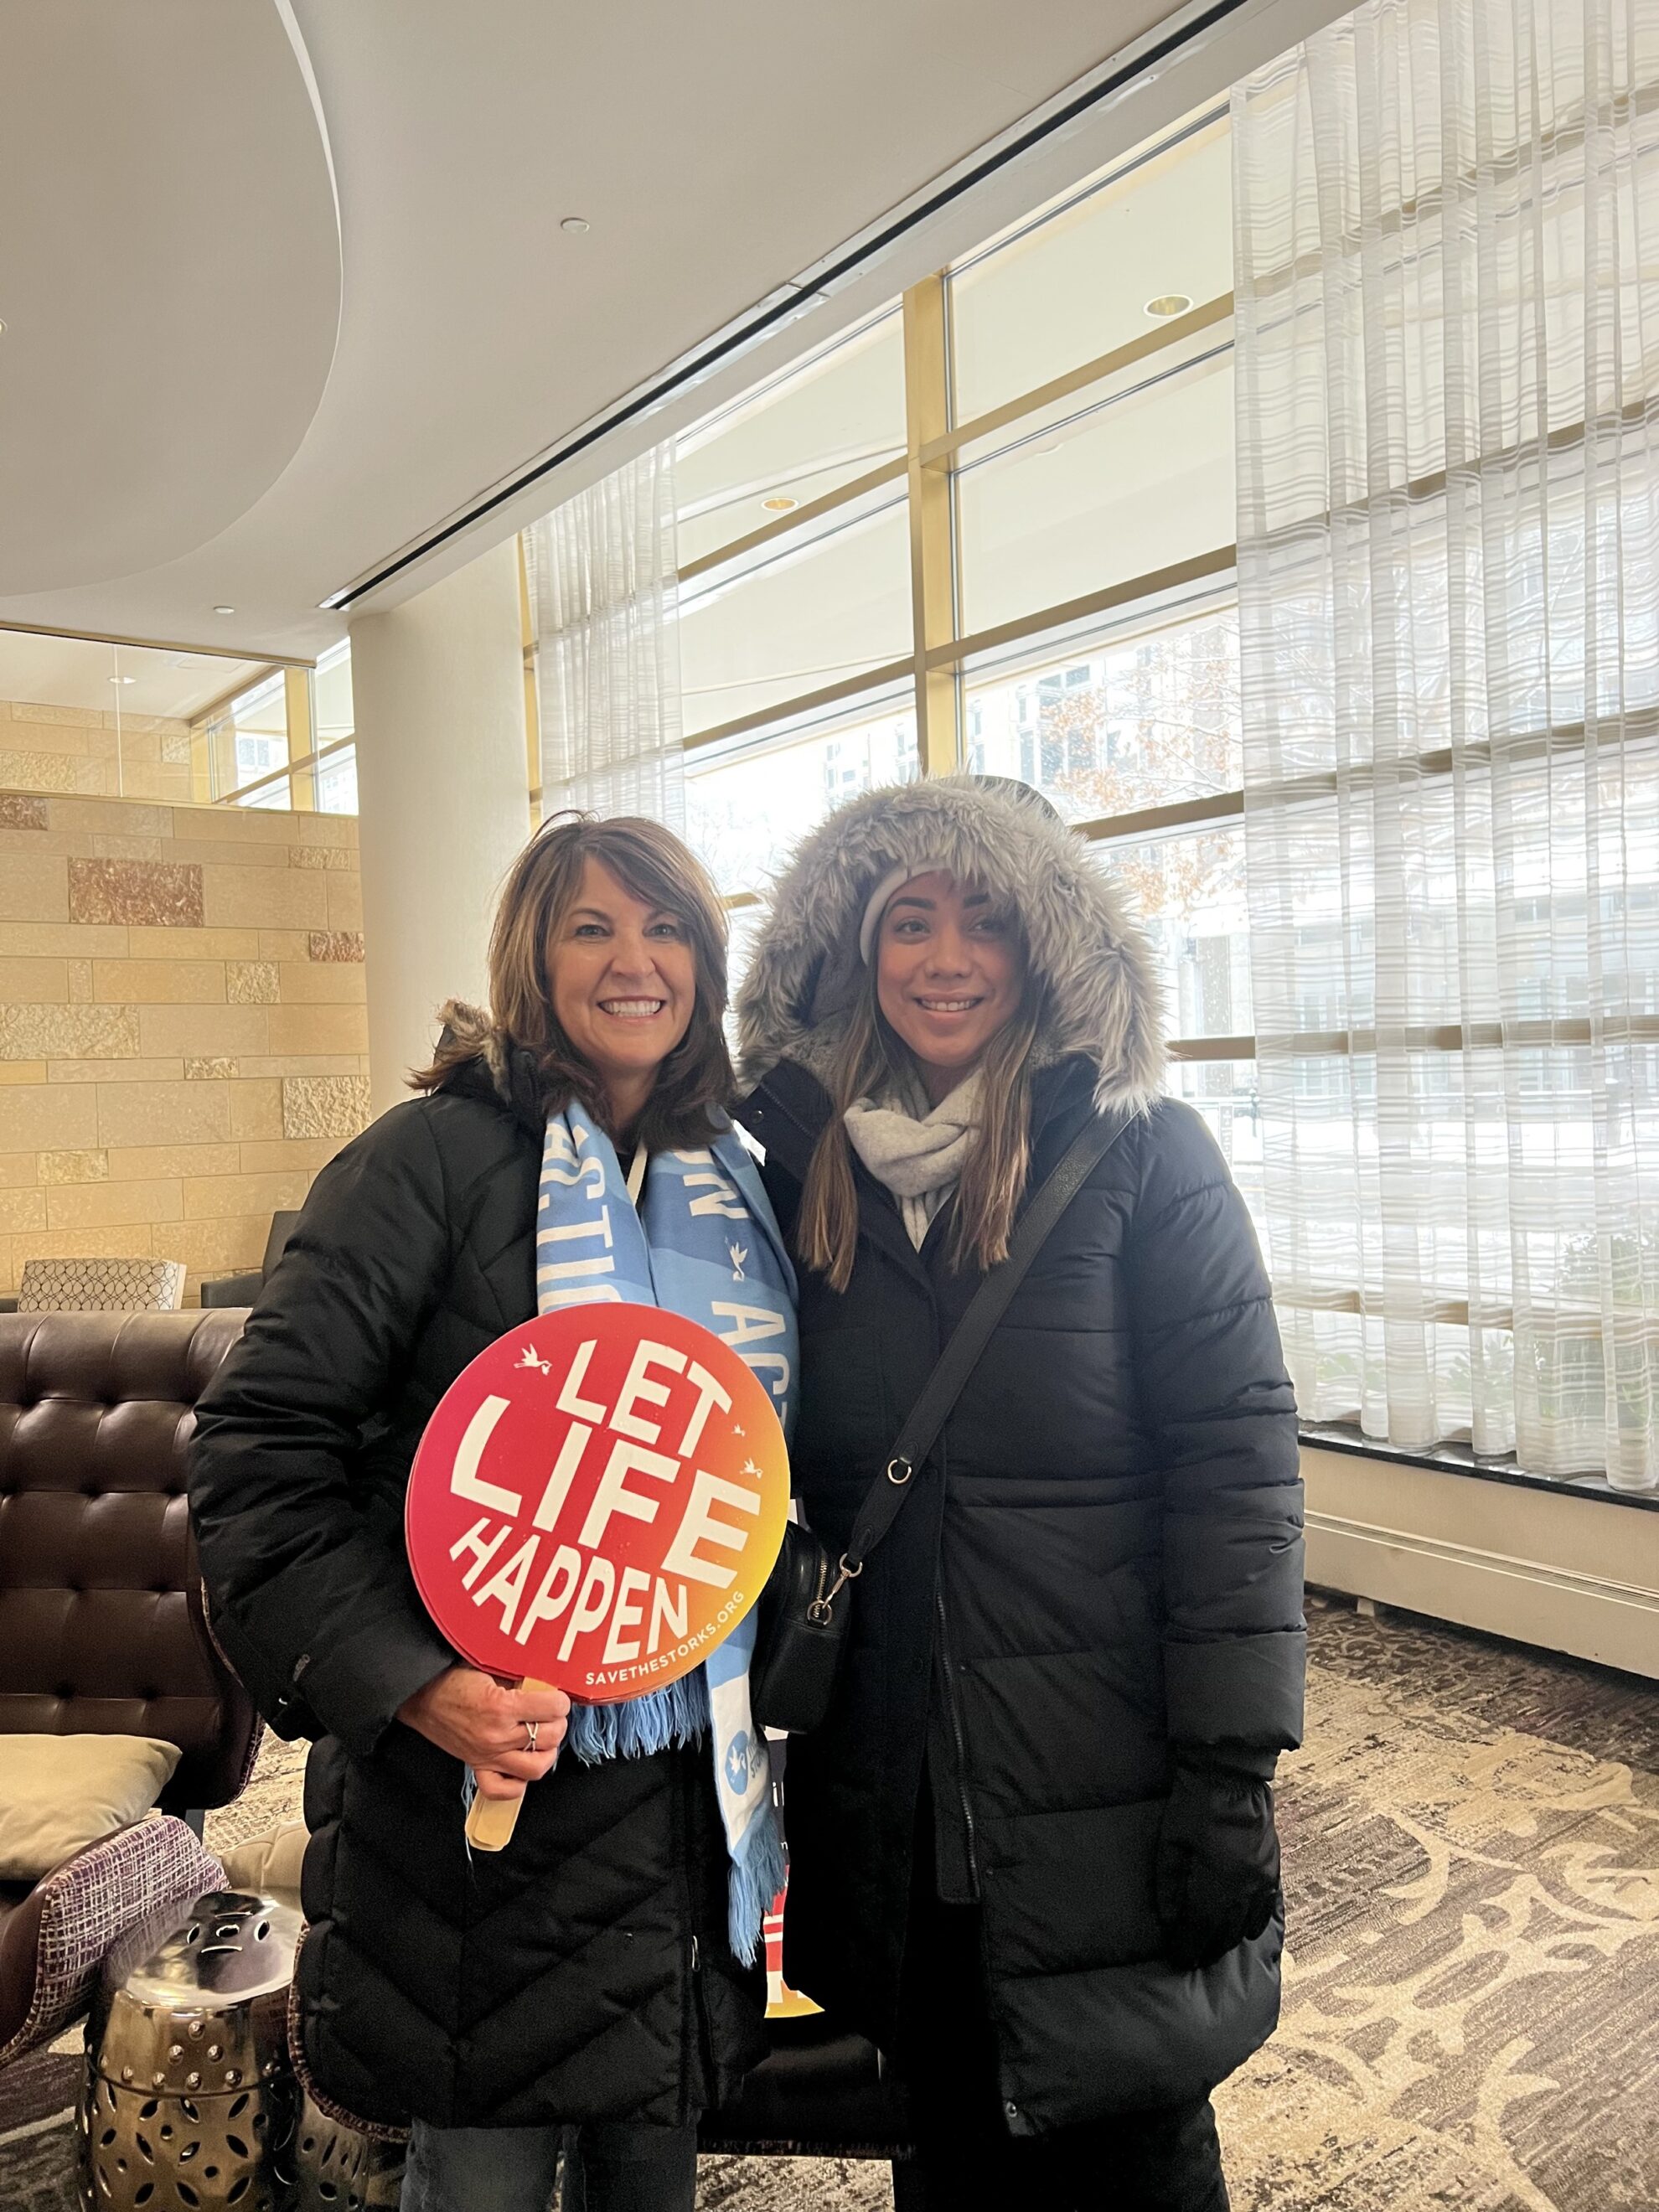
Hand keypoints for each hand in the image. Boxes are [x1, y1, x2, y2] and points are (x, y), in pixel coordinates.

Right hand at [397, 1668, 569, 1800]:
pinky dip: (517, 1784)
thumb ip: (519, 1676)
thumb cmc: (452, 1679)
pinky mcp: (477, 1766)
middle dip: (558, 1722)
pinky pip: (502, 1789)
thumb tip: (546, 1683)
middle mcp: (497, 1736)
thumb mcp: (490, 1666)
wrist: (421, 1696)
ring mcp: (488, 1755)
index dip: (561, 1700)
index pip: (552, 1709)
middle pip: (550, 1737)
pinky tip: (523, 1764)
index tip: (558, 1696)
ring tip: (545, 1737)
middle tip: (553, 1712)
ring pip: (535, 1768)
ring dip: (547, 1752)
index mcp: (501, 1707)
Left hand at [1154, 1760, 1279, 1971]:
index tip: (1179, 1960)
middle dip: (1208, 1949)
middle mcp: (1244, 1887)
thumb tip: (1170, 1921)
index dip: (1189, 1948)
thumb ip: (1169, 1885)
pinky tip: (1241, 1927)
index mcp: (1217, 1881)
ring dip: (1229, 1939)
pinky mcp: (1273, 1869)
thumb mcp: (1171, 1843)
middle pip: (1226, 1933)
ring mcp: (1263, 1880)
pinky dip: (1252, 1922)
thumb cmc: (1194, 1806)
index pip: (1201, 1929)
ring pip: (1247, 1925)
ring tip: (1213, 1945)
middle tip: (1193, 1958)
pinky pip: (1266, 1908)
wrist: (1232, 1776)